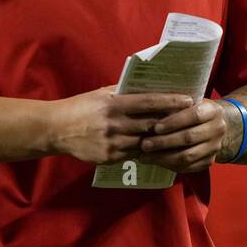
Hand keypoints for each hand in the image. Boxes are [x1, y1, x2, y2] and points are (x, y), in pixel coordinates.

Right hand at [49, 86, 194, 164]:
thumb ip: (123, 94)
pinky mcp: (109, 157)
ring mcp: (112, 142)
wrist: (56, 129)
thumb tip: (147, 89)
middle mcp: (114, 123)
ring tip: (177, 135)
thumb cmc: (81, 107)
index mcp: (113, 104)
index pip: (148, 102)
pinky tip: (155, 147)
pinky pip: (134, 154)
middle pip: (151, 124)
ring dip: (161, 139)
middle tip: (189, 118)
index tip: (188, 100)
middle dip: (170, 122)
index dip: (170, 101)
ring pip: (145, 142)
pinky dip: (145, 150)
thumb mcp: (101, 94)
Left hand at [137, 99, 233, 173]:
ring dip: (164, 157)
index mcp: (213, 111)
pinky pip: (188, 167)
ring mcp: (214, 147)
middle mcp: (217, 129)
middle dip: (164, 142)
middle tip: (144, 144)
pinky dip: (169, 165)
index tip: (156, 127)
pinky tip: (154, 161)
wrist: (213, 125)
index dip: (174, 122)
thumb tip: (149, 109)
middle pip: (189, 138)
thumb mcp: (188, 101)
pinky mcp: (208, 162)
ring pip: (188, 156)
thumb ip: (174, 105)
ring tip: (145, 155)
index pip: (195, 115)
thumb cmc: (193, 109)